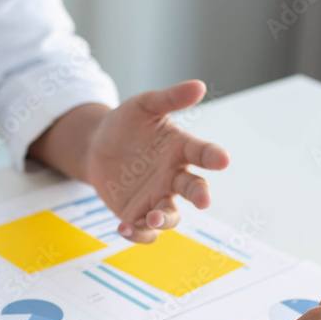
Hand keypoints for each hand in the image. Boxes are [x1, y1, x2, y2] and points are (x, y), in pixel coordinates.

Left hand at [86, 80, 229, 242]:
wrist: (97, 146)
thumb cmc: (126, 124)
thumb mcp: (143, 106)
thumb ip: (170, 99)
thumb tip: (199, 86)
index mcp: (180, 150)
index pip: (202, 153)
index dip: (214, 157)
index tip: (223, 160)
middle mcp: (174, 177)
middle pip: (194, 189)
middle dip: (201, 195)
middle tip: (205, 201)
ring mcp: (157, 198)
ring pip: (170, 216)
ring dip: (165, 220)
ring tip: (153, 218)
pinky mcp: (137, 214)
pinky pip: (144, 231)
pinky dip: (136, 234)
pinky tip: (123, 228)